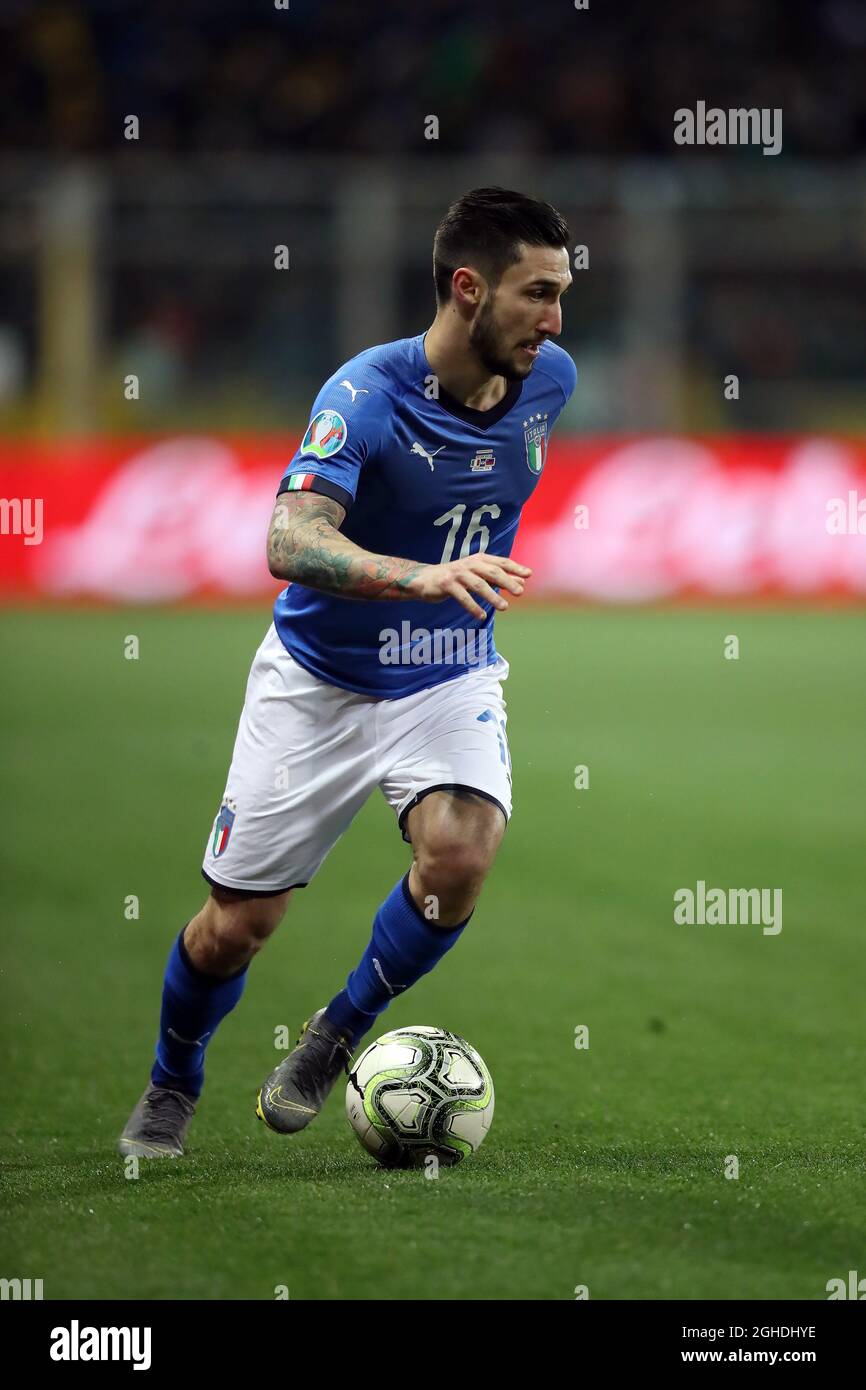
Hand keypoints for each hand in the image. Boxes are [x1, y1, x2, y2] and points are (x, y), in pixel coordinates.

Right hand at [410, 553, 531, 620]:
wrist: (425, 579)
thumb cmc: (456, 578)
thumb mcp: (479, 576)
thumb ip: (499, 578)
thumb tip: (522, 582)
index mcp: (479, 560)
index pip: (501, 562)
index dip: (515, 568)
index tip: (529, 575)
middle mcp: (469, 564)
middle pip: (492, 572)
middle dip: (507, 581)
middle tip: (520, 592)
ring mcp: (457, 574)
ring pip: (478, 585)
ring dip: (492, 596)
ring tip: (505, 607)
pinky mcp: (447, 584)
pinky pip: (463, 597)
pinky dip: (473, 607)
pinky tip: (482, 616)